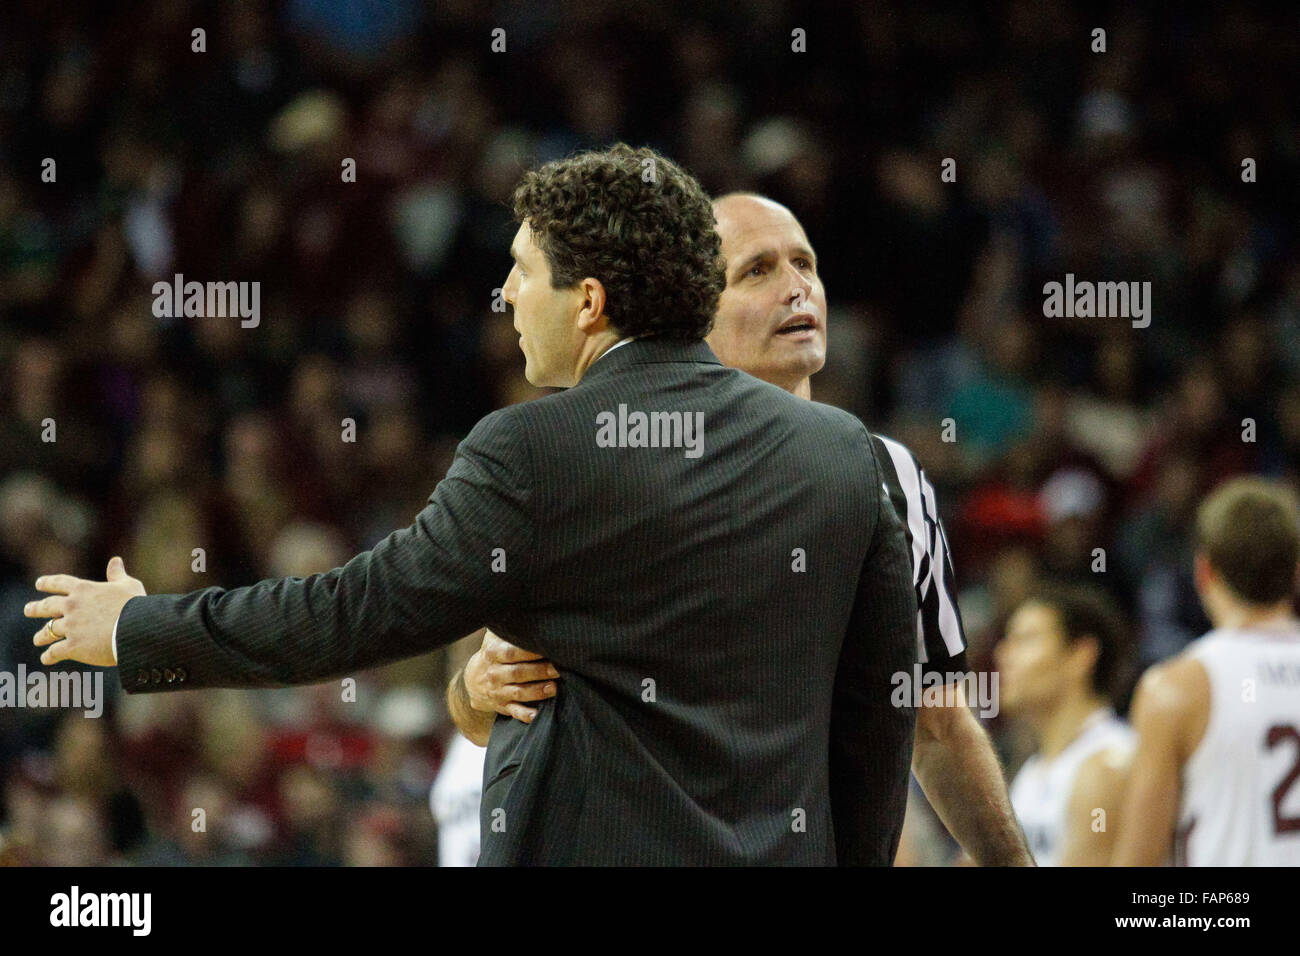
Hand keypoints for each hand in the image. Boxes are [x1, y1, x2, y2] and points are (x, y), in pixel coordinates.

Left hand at [25, 557, 145, 666]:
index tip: (39, 584)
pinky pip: (55, 652)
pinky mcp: (73, 646)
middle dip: (36, 608)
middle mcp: (71, 607)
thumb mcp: (128, 585)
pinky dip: (49, 656)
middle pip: (47, 606)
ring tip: (37, 639)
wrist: (135, 629)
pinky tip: (46, 659)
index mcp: (83, 589)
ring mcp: (70, 627)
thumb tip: (115, 560)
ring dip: (41, 636)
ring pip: (48, 631)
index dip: (48, 583)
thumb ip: (118, 574)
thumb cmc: (135, 605)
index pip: (60, 583)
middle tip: (28, 609)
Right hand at [463, 629, 558, 722]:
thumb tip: (522, 609)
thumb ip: (507, 628)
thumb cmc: (493, 654)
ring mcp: (498, 692)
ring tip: (554, 688)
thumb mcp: (494, 639)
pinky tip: (537, 714)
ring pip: (518, 693)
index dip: (529, 652)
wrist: (473, 681)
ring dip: (536, 692)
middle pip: (517, 673)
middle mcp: (494, 674)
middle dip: (539, 671)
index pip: (511, 652)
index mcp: (492, 654)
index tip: (546, 648)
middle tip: (559, 668)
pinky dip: (525, 714)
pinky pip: (514, 712)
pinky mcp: (502, 706)